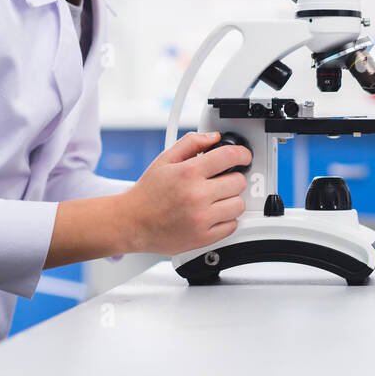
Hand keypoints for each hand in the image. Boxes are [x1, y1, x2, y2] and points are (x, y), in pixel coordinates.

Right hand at [121, 131, 250, 254]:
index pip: (229, 157)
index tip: (244, 157)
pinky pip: (232, 226)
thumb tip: (213, 137)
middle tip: (222, 181)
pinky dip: (226, 220)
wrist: (130, 223)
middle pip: (238, 182)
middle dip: (233, 178)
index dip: (242, 154)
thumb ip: (190, 143)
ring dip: (232, 200)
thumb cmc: (147, 193)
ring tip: (217, 199)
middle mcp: (197, 196)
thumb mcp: (164, 160)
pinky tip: (213, 214)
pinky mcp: (203, 237)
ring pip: (239, 205)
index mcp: (188, 173)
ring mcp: (201, 218)